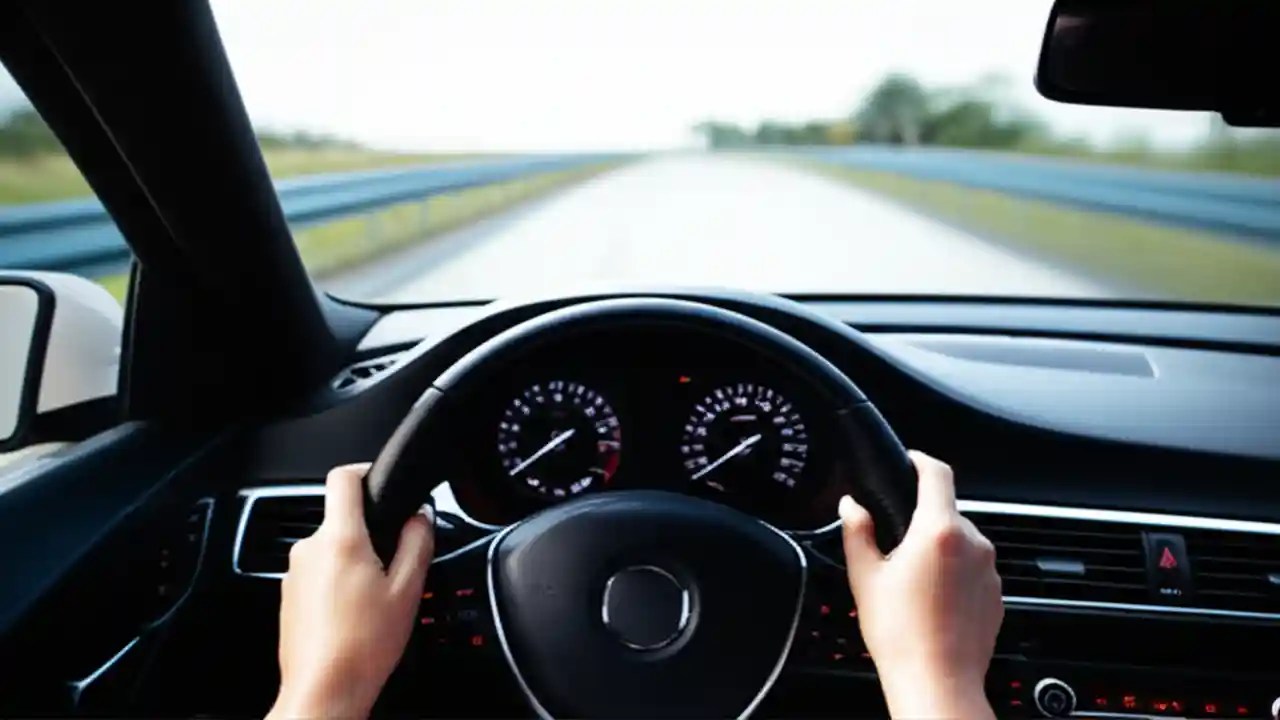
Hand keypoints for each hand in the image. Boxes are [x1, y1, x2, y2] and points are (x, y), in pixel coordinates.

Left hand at [267, 464, 434, 719]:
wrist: (324, 690)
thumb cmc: (363, 646)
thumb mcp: (408, 589)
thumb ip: (418, 542)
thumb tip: (419, 518)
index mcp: (341, 540)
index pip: (343, 478)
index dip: (365, 471)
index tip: (380, 481)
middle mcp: (309, 550)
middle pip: (342, 519)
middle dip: (370, 533)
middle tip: (394, 565)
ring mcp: (295, 573)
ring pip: (331, 549)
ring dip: (354, 563)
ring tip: (375, 598)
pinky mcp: (289, 595)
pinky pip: (319, 574)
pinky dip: (338, 584)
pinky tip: (355, 614)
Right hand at [839, 451, 1001, 719]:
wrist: (937, 682)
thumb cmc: (901, 634)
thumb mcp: (865, 576)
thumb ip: (857, 531)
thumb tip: (851, 507)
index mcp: (939, 531)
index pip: (937, 473)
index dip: (921, 459)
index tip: (910, 460)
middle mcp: (974, 544)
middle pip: (947, 511)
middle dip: (922, 520)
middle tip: (894, 546)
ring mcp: (990, 570)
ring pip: (961, 541)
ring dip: (939, 549)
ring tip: (912, 582)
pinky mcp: (997, 593)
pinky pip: (973, 568)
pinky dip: (954, 574)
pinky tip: (931, 600)